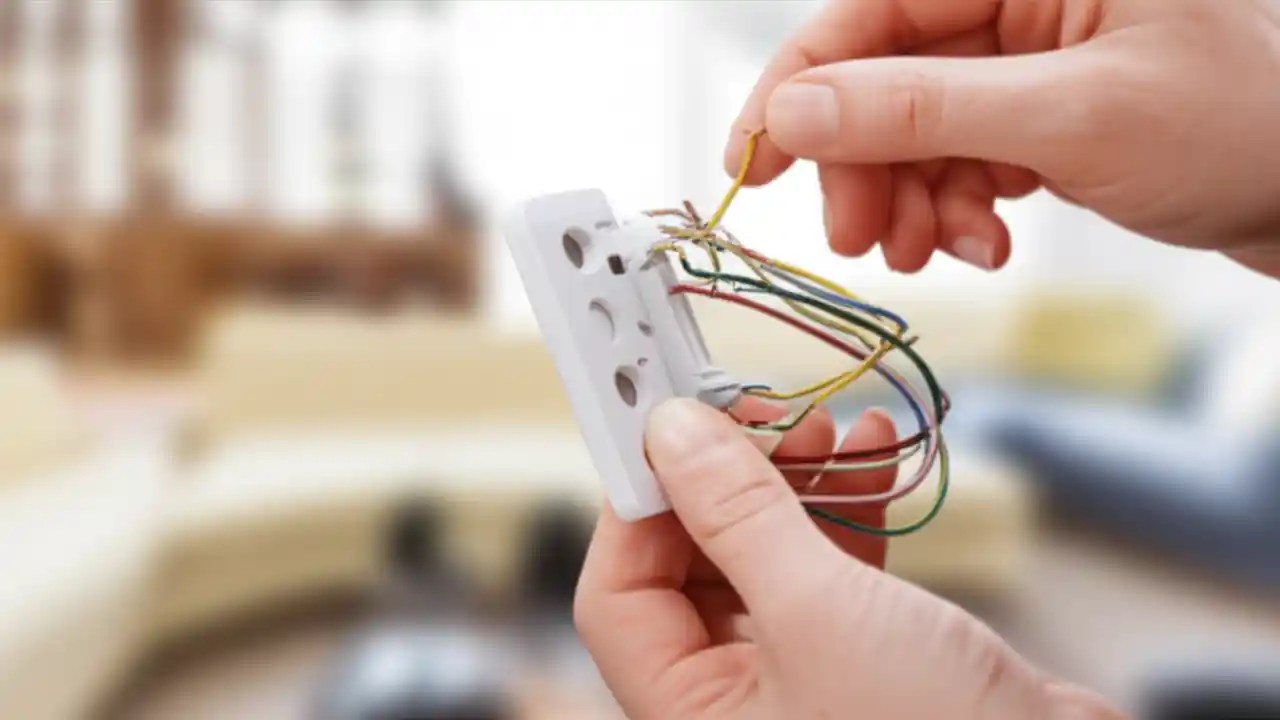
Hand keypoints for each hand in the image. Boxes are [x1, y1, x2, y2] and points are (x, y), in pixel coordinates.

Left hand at [575, 398, 1121, 718]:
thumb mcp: (819, 611)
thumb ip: (739, 516)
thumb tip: (673, 433)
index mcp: (690, 709)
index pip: (618, 591)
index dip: (638, 501)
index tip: (670, 422)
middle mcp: (733, 697)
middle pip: (690, 561)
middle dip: (727, 478)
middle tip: (761, 413)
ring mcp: (799, 674)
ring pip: (764, 555)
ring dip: (793, 481)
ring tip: (829, 425)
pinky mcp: (863, 653)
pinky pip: (829, 567)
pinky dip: (845, 509)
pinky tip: (870, 457)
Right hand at [726, 0, 1279, 276]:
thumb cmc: (1247, 127)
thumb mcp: (1073, 119)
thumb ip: (923, 110)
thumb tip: (795, 114)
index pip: (870, 7)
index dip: (798, 83)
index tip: (751, 159)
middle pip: (882, 73)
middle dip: (863, 162)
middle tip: (859, 236)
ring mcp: (1026, 53)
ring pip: (911, 124)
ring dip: (905, 197)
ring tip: (932, 251)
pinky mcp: (1036, 107)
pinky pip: (955, 154)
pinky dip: (952, 207)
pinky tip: (983, 240)